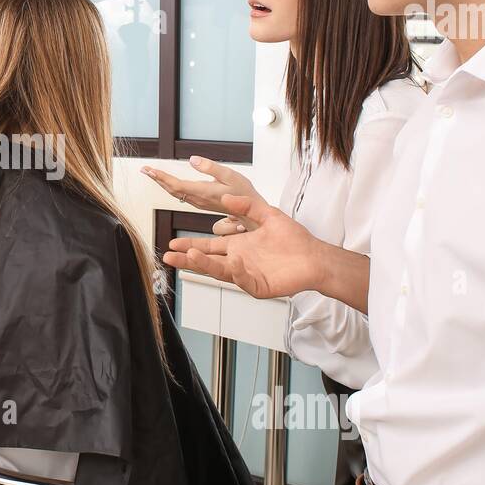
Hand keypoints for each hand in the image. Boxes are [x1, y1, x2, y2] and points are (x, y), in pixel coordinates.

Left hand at [142, 157, 263, 228]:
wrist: (251, 211)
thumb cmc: (243, 193)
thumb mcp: (230, 176)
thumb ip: (210, 167)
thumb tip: (192, 160)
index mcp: (203, 192)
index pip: (176, 185)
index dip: (161, 178)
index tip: (150, 170)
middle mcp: (198, 199)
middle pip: (172, 190)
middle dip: (157, 179)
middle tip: (145, 169)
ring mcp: (198, 202)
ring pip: (175, 193)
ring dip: (162, 183)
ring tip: (152, 173)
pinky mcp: (201, 202)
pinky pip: (181, 195)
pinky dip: (171, 187)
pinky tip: (167, 182)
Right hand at [163, 193, 323, 298]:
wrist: (315, 257)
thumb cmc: (294, 239)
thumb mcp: (268, 215)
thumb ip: (247, 206)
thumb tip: (226, 197)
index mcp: (237, 246)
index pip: (208, 247)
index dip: (191, 246)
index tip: (173, 244)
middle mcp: (238, 261)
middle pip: (208, 261)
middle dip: (188, 259)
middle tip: (168, 256)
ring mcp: (247, 275)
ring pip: (221, 271)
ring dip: (205, 265)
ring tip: (190, 257)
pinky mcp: (259, 286)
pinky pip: (244, 279)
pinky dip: (237, 271)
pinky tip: (231, 261)